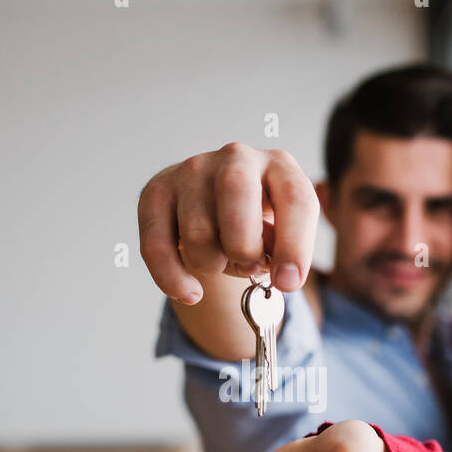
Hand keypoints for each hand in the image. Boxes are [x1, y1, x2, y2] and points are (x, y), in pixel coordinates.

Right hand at [137, 142, 317, 301]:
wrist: (214, 209)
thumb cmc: (254, 226)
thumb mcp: (278, 235)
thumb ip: (282, 252)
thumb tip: (280, 276)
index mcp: (279, 166)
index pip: (295, 198)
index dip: (294, 245)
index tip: (287, 282)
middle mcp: (236, 158)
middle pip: (236, 192)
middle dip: (243, 245)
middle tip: (246, 265)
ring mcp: (193, 171)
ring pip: (198, 231)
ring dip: (212, 264)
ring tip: (220, 261)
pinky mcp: (157, 192)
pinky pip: (156, 245)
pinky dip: (173, 278)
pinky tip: (189, 293)